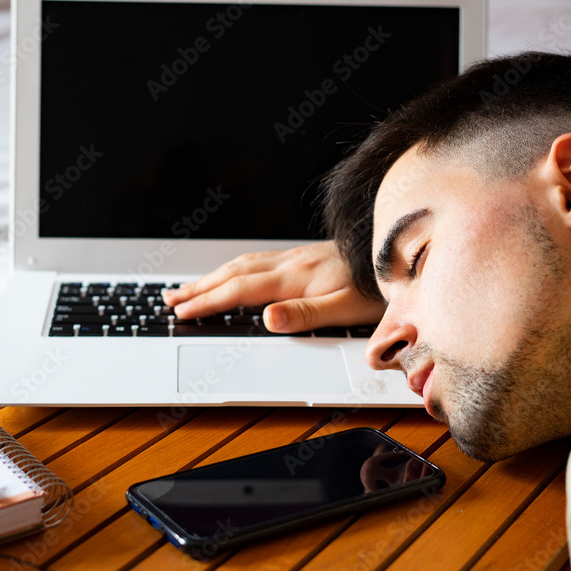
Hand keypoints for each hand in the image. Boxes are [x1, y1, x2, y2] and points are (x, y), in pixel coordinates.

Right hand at [162, 241, 384, 332]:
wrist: (400, 252)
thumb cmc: (376, 285)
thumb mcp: (346, 308)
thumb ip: (305, 313)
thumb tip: (267, 317)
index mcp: (294, 278)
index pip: (240, 291)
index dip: (208, 302)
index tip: (181, 311)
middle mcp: (290, 263)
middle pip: (232, 274)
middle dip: (199, 288)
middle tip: (169, 299)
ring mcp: (295, 257)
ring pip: (241, 265)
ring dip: (211, 276)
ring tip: (190, 287)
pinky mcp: (303, 256)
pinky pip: (255, 260)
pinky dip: (232, 269)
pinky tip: (232, 273)